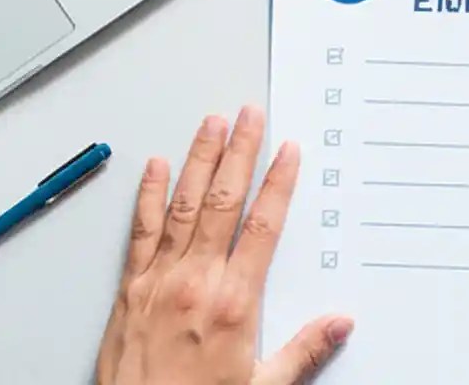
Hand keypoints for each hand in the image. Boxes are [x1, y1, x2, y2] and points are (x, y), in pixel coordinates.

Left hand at [95, 107, 353, 384]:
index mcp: (233, 303)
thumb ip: (303, 351)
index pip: (263, 227)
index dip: (278, 184)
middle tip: (250, 116)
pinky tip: (157, 168)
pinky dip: (150, 195)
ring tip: (211, 124)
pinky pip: (142, 230)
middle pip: (223, 202)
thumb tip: (340, 324)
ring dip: (199, 159)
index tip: (288, 153)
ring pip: (184, 205)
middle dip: (240, 153)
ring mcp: (158, 280)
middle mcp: (195, 282)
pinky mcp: (129, 289)